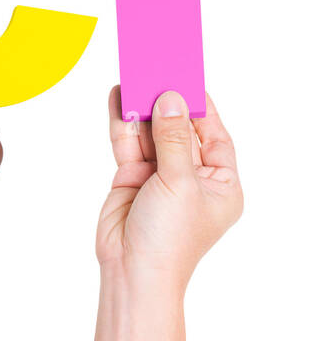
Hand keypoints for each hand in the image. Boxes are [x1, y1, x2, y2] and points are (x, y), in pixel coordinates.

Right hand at [96, 88, 241, 290]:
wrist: (132, 270)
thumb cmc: (170, 239)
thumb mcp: (180, 182)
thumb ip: (174, 138)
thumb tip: (171, 100)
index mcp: (221, 183)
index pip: (216, 136)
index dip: (201, 108)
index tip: (188, 78)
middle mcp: (191, 177)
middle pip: (180, 130)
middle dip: (168, 103)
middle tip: (157, 69)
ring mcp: (160, 177)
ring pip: (151, 133)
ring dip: (143, 107)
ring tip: (134, 74)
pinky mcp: (131, 177)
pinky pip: (128, 143)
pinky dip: (123, 121)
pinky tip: (119, 97)